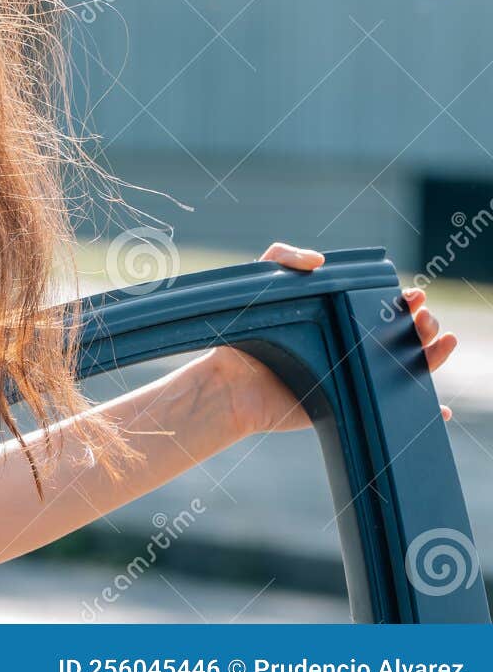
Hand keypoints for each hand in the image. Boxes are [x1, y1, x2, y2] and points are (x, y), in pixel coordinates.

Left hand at [211, 244, 458, 434]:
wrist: (231, 387)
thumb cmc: (242, 337)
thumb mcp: (259, 288)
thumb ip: (281, 259)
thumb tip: (318, 260)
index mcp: (335, 318)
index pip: (381, 307)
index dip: (404, 301)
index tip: (412, 295)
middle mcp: (349, 346)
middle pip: (402, 334)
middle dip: (423, 324)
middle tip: (423, 319)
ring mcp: (353, 376)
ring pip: (408, 366)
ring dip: (432, 355)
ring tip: (440, 342)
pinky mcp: (352, 405)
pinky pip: (393, 410)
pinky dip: (423, 411)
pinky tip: (440, 409)